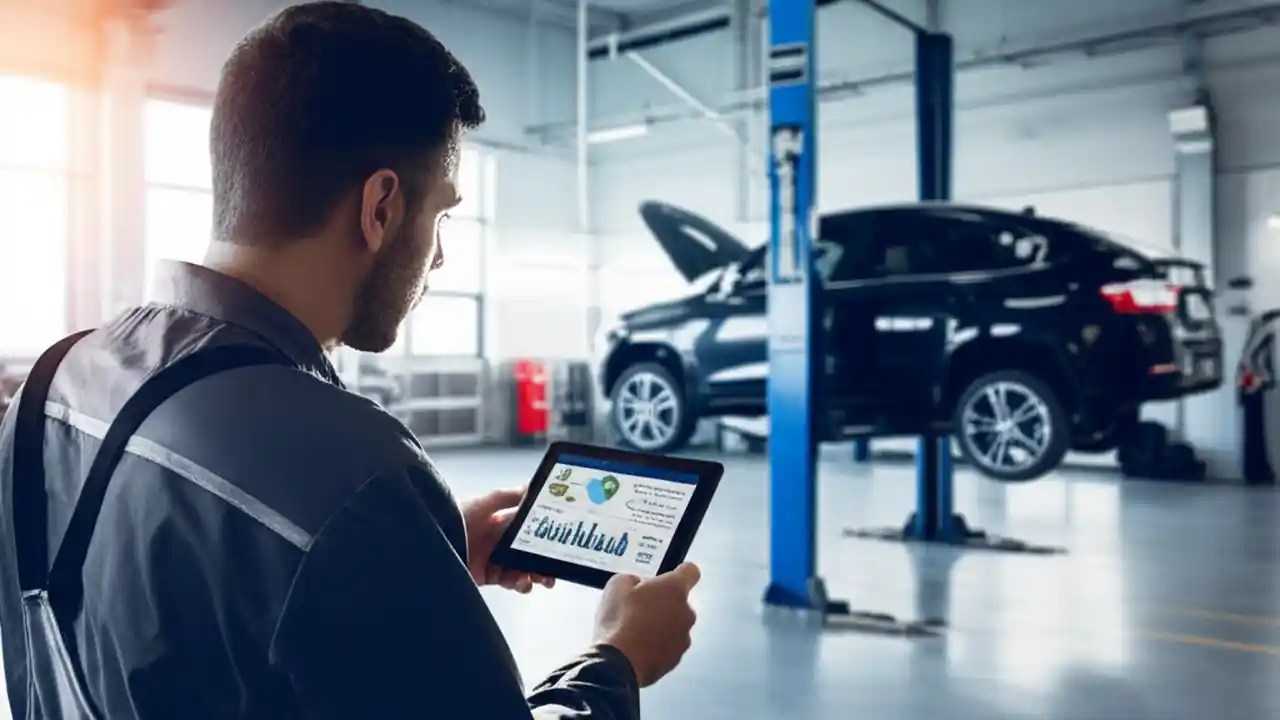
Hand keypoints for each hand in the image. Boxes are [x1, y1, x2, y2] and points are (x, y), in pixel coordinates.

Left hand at [460, 487, 554, 592]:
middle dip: (543, 562)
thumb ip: (509, 497)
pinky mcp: (485, 576)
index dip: (545, 537)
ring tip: (538, 580)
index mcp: (500, 521)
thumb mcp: (485, 503)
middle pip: (529, 552)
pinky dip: (518, 583)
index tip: (560, 545)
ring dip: (533, 575)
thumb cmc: (456, 519)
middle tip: (554, 572)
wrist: (429, 546)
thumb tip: (532, 486)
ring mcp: (492, 559)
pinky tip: (521, 583)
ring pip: (522, 568)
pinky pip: (508, 581)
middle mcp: (498, 540)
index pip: (529, 529)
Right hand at [593, 563, 700, 686]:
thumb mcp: (616, 586)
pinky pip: (668, 647)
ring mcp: (683, 638)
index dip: (679, 572)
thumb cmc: (620, 621)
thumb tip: (635, 585)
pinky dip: (657, 646)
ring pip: (674, 626)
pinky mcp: (676, 660)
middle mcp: (686, 612)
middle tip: (638, 608)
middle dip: (662, 604)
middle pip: (679, 602)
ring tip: (635, 632)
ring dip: (661, 626)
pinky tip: (638, 648)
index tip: (668, 577)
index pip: (690, 571)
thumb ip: (632, 580)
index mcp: (674, 589)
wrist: (618, 663)